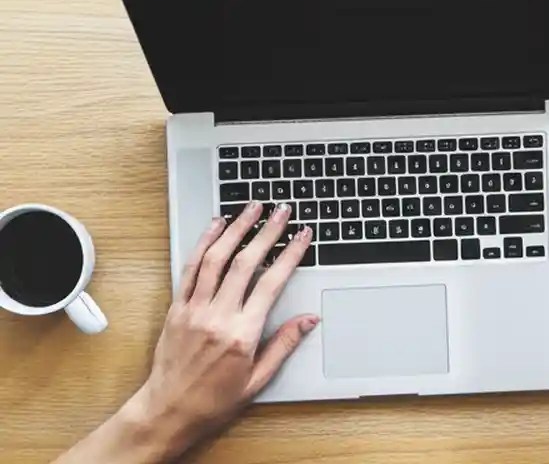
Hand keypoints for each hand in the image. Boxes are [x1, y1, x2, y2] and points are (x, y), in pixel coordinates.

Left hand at [59, 203, 318, 462]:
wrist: (168, 411)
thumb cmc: (213, 401)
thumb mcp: (258, 379)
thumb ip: (284, 344)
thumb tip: (309, 320)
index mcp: (242, 334)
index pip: (272, 283)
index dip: (290, 254)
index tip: (302, 236)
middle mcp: (217, 316)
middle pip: (246, 262)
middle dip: (267, 232)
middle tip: (281, 211)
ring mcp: (194, 310)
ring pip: (216, 258)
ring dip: (236, 229)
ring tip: (251, 208)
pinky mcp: (176, 309)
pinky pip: (190, 269)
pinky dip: (203, 244)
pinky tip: (215, 227)